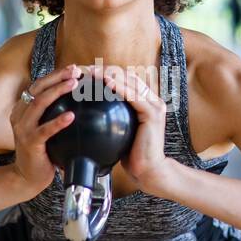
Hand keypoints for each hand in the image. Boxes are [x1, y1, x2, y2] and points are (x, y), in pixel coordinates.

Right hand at [9, 64, 79, 193]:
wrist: (27, 178)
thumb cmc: (41, 152)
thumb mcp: (43, 129)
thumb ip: (52, 115)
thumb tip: (77, 101)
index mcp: (22, 110)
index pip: (38, 86)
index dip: (55, 75)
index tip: (73, 69)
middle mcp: (19, 116)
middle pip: (38, 89)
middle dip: (57, 77)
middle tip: (76, 70)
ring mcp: (23, 129)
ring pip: (39, 103)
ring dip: (57, 91)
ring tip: (74, 84)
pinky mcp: (30, 143)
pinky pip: (44, 130)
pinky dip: (58, 121)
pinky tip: (71, 116)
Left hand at [91, 64, 174, 194]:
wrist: (147, 171)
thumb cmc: (131, 154)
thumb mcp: (118, 132)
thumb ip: (111, 117)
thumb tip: (88, 111)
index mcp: (145, 101)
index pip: (124, 80)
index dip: (106, 72)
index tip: (87, 72)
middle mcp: (152, 99)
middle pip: (127, 76)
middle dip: (105, 69)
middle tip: (85, 69)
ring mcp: (155, 105)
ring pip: (130, 82)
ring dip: (110, 74)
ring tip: (92, 72)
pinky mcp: (153, 113)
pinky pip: (134, 96)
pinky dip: (119, 87)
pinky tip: (106, 82)